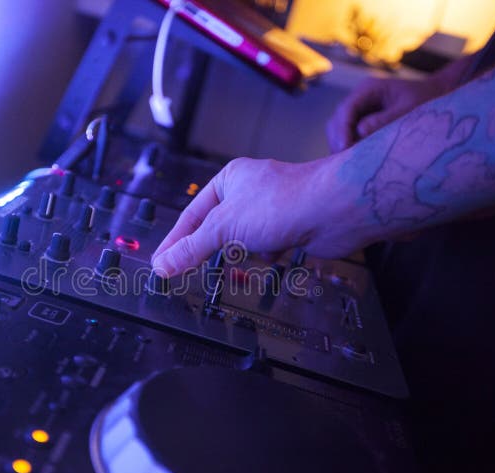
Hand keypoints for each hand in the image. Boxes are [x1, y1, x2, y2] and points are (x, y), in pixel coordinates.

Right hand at [151, 156, 376, 276]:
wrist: (333, 209)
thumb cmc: (283, 202)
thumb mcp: (224, 227)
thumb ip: (192, 248)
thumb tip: (164, 264)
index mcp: (229, 180)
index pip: (191, 215)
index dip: (175, 240)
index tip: (161, 262)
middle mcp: (250, 192)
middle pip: (217, 228)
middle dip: (212, 247)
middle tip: (187, 270)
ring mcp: (272, 210)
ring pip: (244, 240)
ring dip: (245, 251)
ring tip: (244, 255)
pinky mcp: (290, 227)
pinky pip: (268, 247)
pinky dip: (269, 254)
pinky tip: (275, 254)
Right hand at [326, 77, 445, 152]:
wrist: (437, 95)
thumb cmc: (427, 99)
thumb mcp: (409, 109)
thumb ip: (385, 120)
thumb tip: (360, 133)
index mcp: (369, 88)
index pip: (346, 109)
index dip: (342, 130)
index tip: (344, 148)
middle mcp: (360, 98)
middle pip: (337, 120)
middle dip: (338, 140)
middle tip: (342, 162)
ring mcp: (359, 109)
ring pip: (339, 128)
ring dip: (341, 145)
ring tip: (347, 163)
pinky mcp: (362, 121)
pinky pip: (348, 134)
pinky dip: (348, 146)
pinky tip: (353, 160)